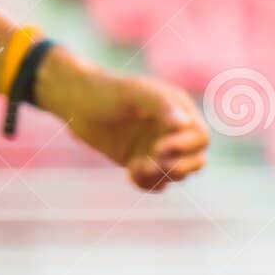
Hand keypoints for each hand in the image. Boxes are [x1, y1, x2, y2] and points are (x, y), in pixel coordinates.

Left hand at [38, 51, 208, 191]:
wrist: (75, 103)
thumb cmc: (106, 91)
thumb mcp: (133, 91)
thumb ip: (160, 104)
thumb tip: (184, 124)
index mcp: (179, 111)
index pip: (199, 137)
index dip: (185, 147)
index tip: (158, 148)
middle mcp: (172, 131)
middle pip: (196, 160)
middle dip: (178, 167)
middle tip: (150, 164)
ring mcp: (157, 148)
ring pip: (177, 175)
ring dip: (161, 177)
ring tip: (136, 169)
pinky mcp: (140, 161)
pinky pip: (156, 183)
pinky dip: (148, 184)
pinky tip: (130, 173)